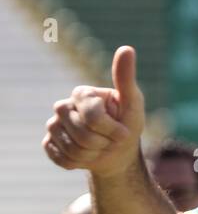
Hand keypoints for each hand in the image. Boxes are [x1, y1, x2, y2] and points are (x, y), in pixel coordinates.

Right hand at [42, 45, 144, 176]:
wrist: (117, 153)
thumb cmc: (126, 125)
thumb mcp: (133, 104)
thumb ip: (126, 79)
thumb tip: (127, 48)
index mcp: (81, 94)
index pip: (92, 115)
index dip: (112, 130)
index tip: (124, 132)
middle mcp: (63, 106)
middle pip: (83, 135)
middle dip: (104, 144)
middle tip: (111, 141)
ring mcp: (53, 125)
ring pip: (72, 149)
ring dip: (94, 156)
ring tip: (100, 149)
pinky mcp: (49, 144)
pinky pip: (62, 159)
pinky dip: (79, 164)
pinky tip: (86, 157)